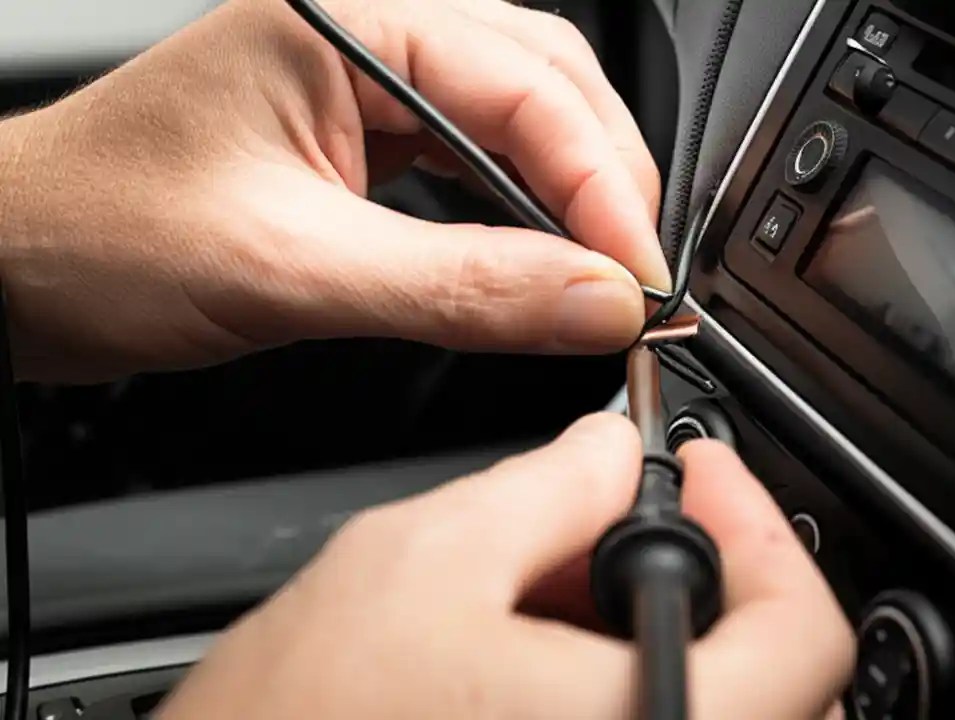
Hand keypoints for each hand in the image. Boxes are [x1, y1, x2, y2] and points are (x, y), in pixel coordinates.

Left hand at [0, 0, 667, 381]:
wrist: (9, 269)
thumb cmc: (95, 236)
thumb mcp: (289, 269)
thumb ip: (459, 288)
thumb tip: (591, 301)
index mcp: (342, 22)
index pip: (526, 88)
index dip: (602, 188)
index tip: (640, 277)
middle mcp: (363, 36)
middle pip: (544, 86)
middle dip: (605, 182)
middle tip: (635, 278)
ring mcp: (364, 84)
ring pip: (518, 121)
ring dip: (572, 199)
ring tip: (603, 274)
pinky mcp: (362, 138)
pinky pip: (474, 161)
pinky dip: (522, 215)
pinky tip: (540, 258)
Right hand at [155, 414, 855, 718]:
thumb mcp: (429, 556)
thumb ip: (554, 482)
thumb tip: (612, 451)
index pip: (804, 634)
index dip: (759, 526)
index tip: (703, 477)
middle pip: (769, 676)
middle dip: (701, 574)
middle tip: (622, 520)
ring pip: (708, 706)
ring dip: (650, 626)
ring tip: (546, 591)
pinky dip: (614, 680)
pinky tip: (526, 653)